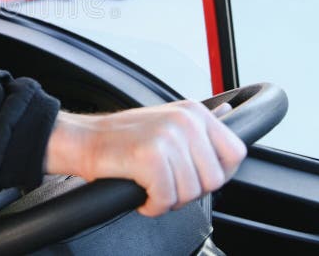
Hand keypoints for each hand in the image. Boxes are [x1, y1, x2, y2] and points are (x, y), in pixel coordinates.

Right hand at [44, 100, 246, 216]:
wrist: (83, 140)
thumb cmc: (122, 137)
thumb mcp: (166, 121)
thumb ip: (198, 125)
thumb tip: (229, 113)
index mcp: (193, 111)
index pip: (235, 153)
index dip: (216, 174)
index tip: (193, 176)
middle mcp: (185, 121)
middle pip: (214, 179)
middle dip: (189, 190)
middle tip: (164, 182)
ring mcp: (168, 137)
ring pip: (190, 192)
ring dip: (168, 199)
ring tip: (150, 185)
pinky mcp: (151, 157)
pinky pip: (166, 199)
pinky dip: (152, 205)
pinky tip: (141, 193)